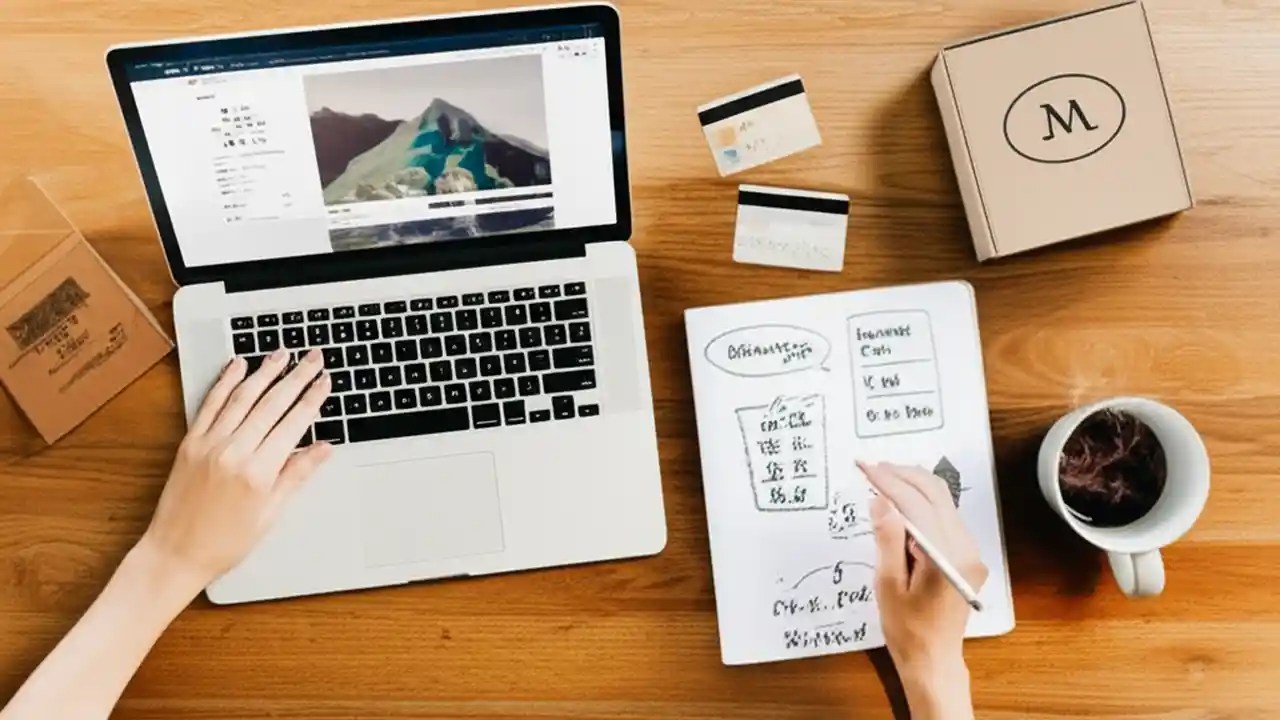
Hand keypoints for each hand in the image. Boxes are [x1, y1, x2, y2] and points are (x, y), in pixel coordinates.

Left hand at [137, 348, 333, 593]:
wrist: (175, 553)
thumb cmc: (225, 542)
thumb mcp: (270, 513)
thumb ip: (296, 475)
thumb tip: (322, 448)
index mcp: (258, 472)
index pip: (293, 424)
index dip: (312, 399)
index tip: (325, 381)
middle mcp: (233, 452)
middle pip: (272, 404)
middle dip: (296, 377)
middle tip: (314, 357)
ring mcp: (209, 444)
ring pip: (242, 397)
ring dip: (265, 371)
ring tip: (282, 353)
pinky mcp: (190, 443)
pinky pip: (210, 404)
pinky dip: (224, 382)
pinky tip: (237, 365)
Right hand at [861, 461, 987, 718]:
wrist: (933, 659)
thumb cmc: (906, 629)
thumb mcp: (888, 584)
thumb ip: (887, 539)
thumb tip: (880, 500)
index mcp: (947, 556)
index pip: (917, 504)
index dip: (888, 482)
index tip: (864, 467)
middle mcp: (966, 548)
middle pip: (936, 494)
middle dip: (902, 475)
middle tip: (870, 466)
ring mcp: (970, 550)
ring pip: (942, 501)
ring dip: (912, 485)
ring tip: (880, 479)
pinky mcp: (966, 554)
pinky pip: (943, 516)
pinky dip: (921, 503)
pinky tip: (898, 503)